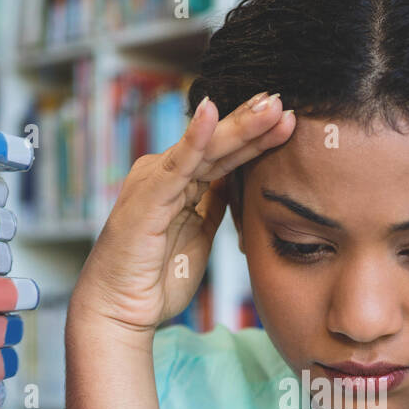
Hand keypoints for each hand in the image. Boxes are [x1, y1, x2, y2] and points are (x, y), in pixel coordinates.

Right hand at [71, 91, 295, 338]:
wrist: (120, 308)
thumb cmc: (156, 278)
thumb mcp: (199, 234)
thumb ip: (214, 204)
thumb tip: (236, 180)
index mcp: (180, 184)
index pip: (225, 155)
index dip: (256, 138)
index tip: (288, 122)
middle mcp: (166, 175)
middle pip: (218, 144)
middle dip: (253, 122)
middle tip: (284, 100)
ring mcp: (155, 182)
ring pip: (205, 148)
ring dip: (238, 125)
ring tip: (269, 104)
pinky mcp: (147, 196)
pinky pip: (176, 164)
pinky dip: (194, 138)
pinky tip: (211, 112)